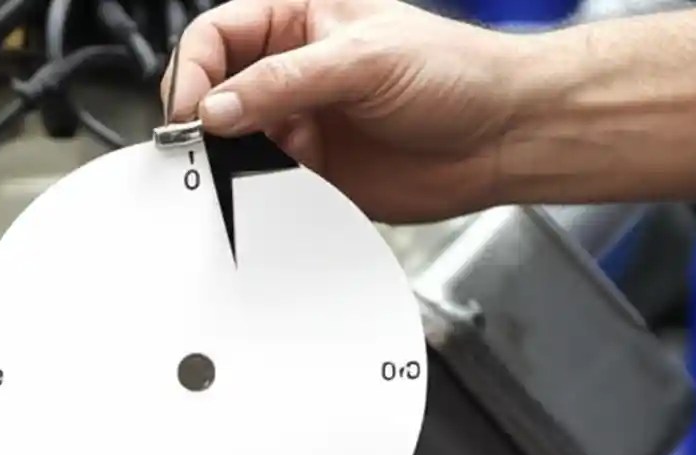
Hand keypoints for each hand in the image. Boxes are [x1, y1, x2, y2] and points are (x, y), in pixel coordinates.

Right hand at [163, 0, 535, 222]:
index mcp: (297, 19)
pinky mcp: (315, 173)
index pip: (217, 36)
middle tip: (197, 144)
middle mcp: (292, 71)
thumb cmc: (455, 72)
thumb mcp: (362, 60)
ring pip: (234, 141)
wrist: (504, 136)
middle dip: (200, 116)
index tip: (191, 109)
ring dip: (227, 158)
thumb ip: (282, 82)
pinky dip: (259, 193)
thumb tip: (215, 108)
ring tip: (233, 170)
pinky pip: (267, 185)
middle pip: (215, 90)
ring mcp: (301, 123)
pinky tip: (271, 191)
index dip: (193, 70)